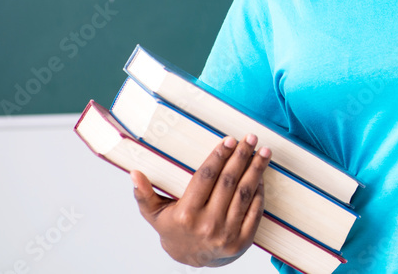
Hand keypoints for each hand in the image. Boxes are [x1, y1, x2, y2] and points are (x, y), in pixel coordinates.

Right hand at [132, 134, 271, 266]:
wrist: (191, 258)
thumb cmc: (174, 228)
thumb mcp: (154, 214)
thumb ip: (144, 194)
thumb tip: (134, 174)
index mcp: (185, 214)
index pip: (205, 178)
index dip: (218, 157)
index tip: (228, 140)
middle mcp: (207, 224)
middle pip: (228, 182)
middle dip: (241, 157)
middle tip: (250, 138)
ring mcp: (226, 233)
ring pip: (244, 194)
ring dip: (256, 170)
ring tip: (263, 152)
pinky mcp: (242, 240)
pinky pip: (255, 210)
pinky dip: (260, 191)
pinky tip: (262, 175)